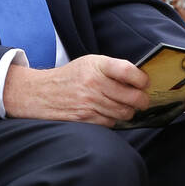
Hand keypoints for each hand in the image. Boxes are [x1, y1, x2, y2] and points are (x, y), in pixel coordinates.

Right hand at [3, 55, 150, 125]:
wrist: (41, 92)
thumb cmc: (71, 77)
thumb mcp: (90, 63)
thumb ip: (113, 69)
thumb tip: (141, 82)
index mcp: (97, 65)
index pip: (129, 71)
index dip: (142, 79)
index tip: (143, 83)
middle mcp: (94, 82)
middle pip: (134, 97)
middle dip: (142, 101)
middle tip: (140, 99)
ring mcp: (90, 102)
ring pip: (125, 113)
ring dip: (127, 111)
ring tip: (120, 105)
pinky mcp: (86, 118)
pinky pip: (112, 122)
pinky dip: (112, 119)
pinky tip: (105, 111)